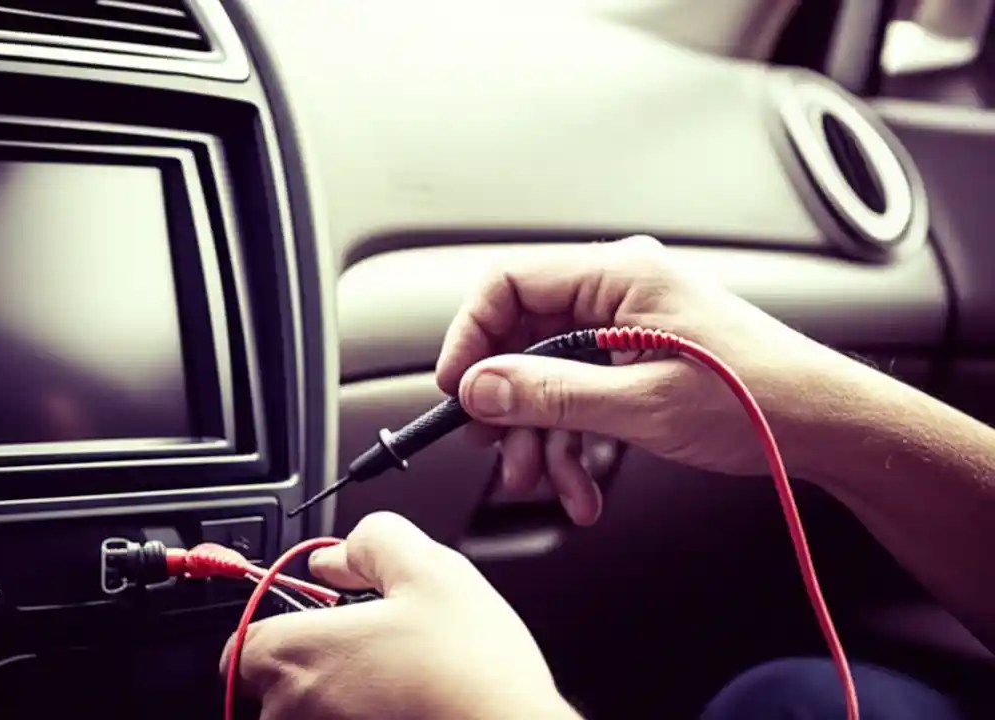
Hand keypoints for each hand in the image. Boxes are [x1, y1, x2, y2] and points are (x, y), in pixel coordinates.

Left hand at [222, 512, 580, 719]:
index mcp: (296, 657)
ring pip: (310, 717)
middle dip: (316, 667)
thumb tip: (337, 558)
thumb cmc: (473, 671)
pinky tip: (407, 710)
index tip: (322, 623)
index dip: (281, 626)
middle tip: (377, 652)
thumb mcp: (431, 570)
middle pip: (274, 688)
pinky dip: (362, 719)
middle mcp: (292, 715)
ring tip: (400, 686)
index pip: (242, 648)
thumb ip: (372, 542)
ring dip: (340, 702)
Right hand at [436, 236, 866, 524]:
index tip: (458, 389)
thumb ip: (551, 393)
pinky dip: (575, 442)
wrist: (826, 427)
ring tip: (550, 484)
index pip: (509, 284)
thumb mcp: (641, 403)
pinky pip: (581, 394)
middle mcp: (618, 292)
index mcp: (619, 275)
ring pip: (549, 376)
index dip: (471, 336)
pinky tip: (584, 485)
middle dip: (511, 405)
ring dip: (543, 437)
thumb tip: (481, 387)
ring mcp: (628, 326)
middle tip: (499, 450)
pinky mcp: (638, 360)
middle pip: (524, 337)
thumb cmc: (759, 398)